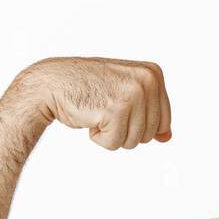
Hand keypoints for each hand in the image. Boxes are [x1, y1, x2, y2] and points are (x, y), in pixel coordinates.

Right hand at [17, 56, 171, 149]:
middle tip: (105, 109)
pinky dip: (100, 138)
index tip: (118, 107)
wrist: (52, 83)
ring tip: (98, 112)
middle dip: (125, 130)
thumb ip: (149, 113)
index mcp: (153, 74)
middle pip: (149, 134)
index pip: (163, 122)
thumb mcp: (125, 93)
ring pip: (134, 141)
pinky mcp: (116, 109)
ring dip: (112, 134)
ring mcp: (133, 94)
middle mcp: (147, 80)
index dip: (139, 125)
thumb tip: (167, 137)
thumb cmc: (87, 88)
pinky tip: (90, 117)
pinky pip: (115, 143)